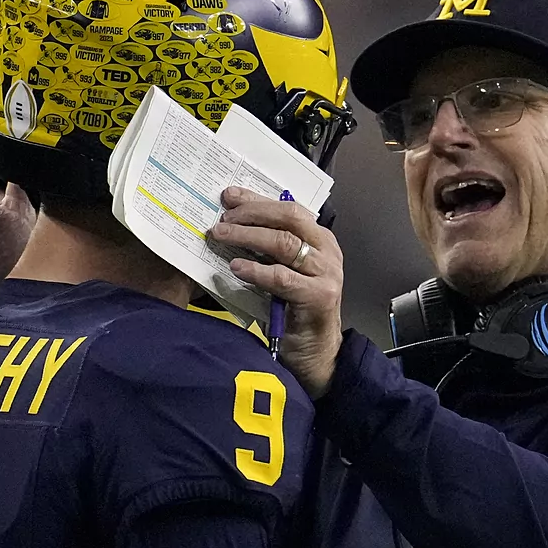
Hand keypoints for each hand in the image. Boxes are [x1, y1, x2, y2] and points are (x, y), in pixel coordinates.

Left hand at [208, 187, 343, 397]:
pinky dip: (256, 270)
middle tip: (222, 219)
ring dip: (247, 237)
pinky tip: (236, 267)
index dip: (257, 200)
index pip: (288, 208)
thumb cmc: (294, 310)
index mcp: (320, 239)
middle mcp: (327, 251)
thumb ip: (267, 249)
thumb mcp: (283, 271)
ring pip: (283, 243)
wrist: (316, 352)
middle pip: (288, 218)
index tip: (228, 195)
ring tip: (220, 236)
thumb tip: (230, 225)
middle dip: (251, 214)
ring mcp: (326, 273)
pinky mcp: (319, 296)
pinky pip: (281, 277)